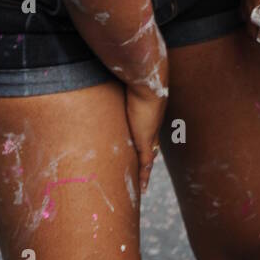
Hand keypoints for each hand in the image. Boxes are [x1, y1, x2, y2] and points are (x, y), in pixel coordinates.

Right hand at [125, 58, 168, 193]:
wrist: (149, 83)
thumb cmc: (136, 79)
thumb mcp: (124, 84)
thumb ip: (117, 81)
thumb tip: (107, 69)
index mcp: (148, 115)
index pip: (147, 134)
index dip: (145, 144)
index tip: (144, 151)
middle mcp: (151, 126)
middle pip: (150, 149)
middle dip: (147, 160)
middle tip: (142, 175)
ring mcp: (149, 136)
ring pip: (147, 159)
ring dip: (144, 172)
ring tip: (140, 188)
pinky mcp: (145, 143)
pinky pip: (145, 166)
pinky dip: (143, 178)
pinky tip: (142, 190)